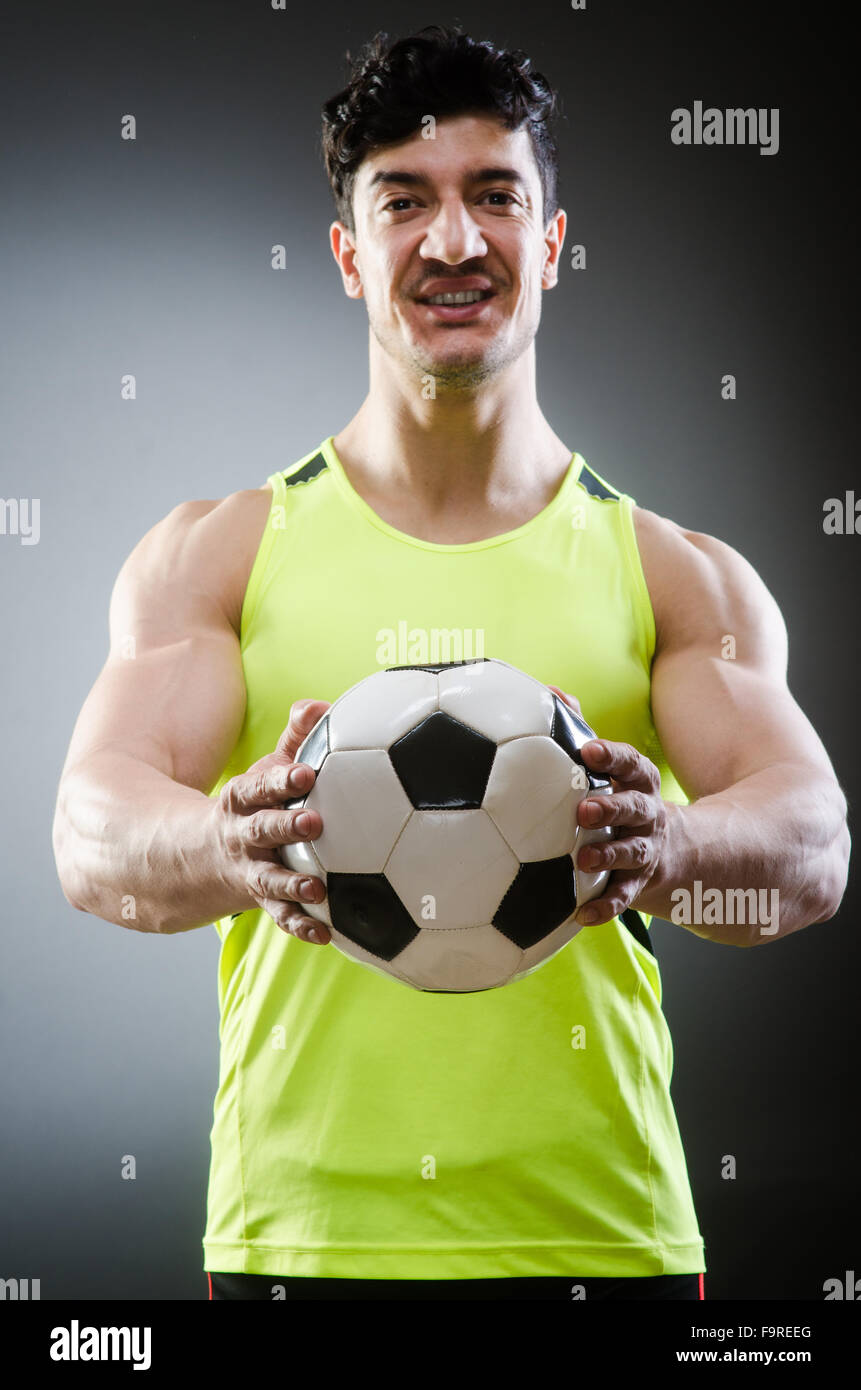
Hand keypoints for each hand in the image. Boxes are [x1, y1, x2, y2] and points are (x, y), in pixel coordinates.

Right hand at [213, 698, 331, 943]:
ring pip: (269, 878)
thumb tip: (320, 707)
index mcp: (242, 800)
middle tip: (314, 822)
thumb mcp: (264, 772)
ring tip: (316, 888)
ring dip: (292, 884)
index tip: (306, 773)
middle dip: (286, 827)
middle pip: (261, 830)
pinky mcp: (262, 899)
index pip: (258, 787)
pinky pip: (280, 915)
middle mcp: (242, 836)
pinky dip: (301, 925)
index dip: (280, 780)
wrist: (197, 856)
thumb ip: (295, 740)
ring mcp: (250, 870)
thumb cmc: (252, 806)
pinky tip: (326, 933)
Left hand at [548, 686, 669, 926]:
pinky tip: (581, 915)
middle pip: (635, 807)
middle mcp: (647, 815)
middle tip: (583, 809)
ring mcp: (647, 850)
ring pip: (633, 852)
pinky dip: (606, 906)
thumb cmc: (625, 799)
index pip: (631, 763)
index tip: (588, 749)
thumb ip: (582, 731)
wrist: (679, 852)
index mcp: (638, 783)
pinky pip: (624, 896)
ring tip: (585, 859)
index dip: (612, 756)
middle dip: (612, 807)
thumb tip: (550, 692)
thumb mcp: (613, 768)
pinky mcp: (640, 884)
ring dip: (610, 854)